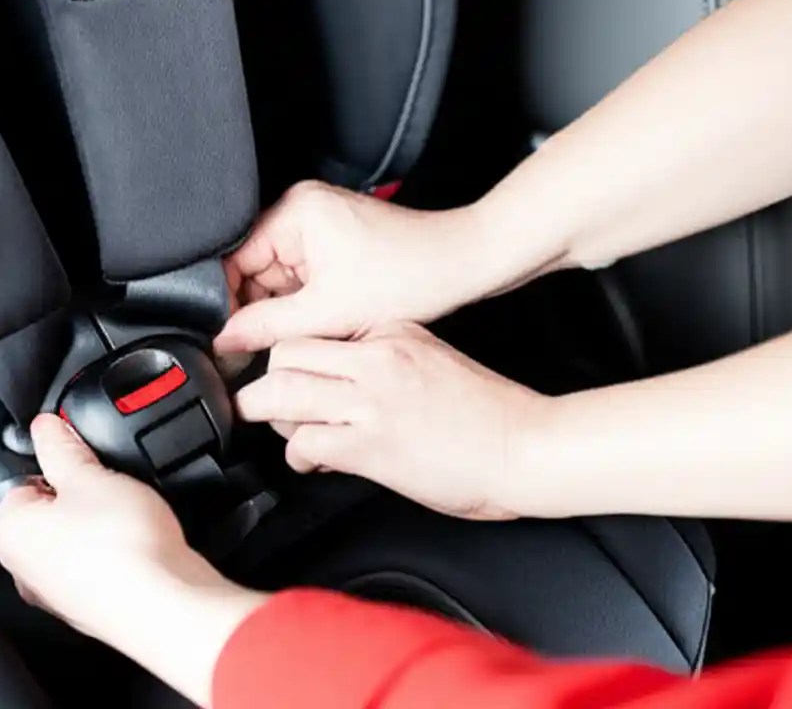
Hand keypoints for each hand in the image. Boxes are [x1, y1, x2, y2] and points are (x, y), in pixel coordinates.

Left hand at [0, 415, 265, 706]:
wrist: (168, 604)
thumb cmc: (122, 548)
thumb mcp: (90, 475)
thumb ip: (62, 446)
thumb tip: (46, 426)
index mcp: (9, 535)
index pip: (23, 481)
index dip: (58, 465)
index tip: (82, 461)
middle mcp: (26, 572)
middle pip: (50, 513)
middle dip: (80, 496)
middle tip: (109, 488)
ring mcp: (61, 595)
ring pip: (78, 541)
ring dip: (102, 525)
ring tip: (128, 518)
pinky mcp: (95, 607)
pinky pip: (102, 566)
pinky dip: (119, 552)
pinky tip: (140, 545)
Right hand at [215, 181, 500, 353]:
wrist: (463, 265)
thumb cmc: (411, 276)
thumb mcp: (329, 313)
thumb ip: (267, 327)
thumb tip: (225, 339)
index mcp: (294, 212)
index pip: (234, 260)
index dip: (230, 303)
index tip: (231, 338)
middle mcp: (301, 209)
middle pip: (254, 270)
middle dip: (262, 308)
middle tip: (273, 343)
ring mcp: (318, 224)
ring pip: (277, 279)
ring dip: (287, 308)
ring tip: (315, 326)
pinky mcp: (334, 241)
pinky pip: (301, 278)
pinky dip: (307, 303)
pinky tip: (327, 317)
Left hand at [233, 323, 547, 519]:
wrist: (526, 447)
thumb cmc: (486, 413)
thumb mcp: (429, 358)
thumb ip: (381, 359)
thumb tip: (335, 379)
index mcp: (391, 333)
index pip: (314, 331)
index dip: (293, 360)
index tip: (295, 381)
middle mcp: (375, 359)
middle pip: (284, 355)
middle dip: (264, 384)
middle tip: (268, 405)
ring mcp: (371, 402)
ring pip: (281, 394)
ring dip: (270, 417)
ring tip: (284, 430)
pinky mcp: (370, 445)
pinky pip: (303, 441)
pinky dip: (298, 455)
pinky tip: (313, 461)